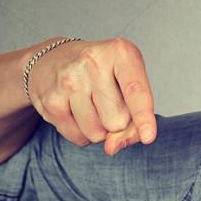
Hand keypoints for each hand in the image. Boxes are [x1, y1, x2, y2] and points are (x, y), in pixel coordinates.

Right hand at [27, 37, 155, 154]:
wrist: (52, 61)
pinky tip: (76, 111)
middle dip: (118, 122)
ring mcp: (69, 81)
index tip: (148, 136)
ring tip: (91, 104)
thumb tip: (112, 148)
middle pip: (118, 121)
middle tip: (107, 101)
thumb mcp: (127, 82)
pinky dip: (82, 133)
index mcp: (120, 52)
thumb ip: (133, 117)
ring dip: (99, 129)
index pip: (135, 90)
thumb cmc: (102, 74)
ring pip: (98, 134)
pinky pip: (79, 137)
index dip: (143, 116)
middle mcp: (93, 62)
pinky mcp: (51, 101)